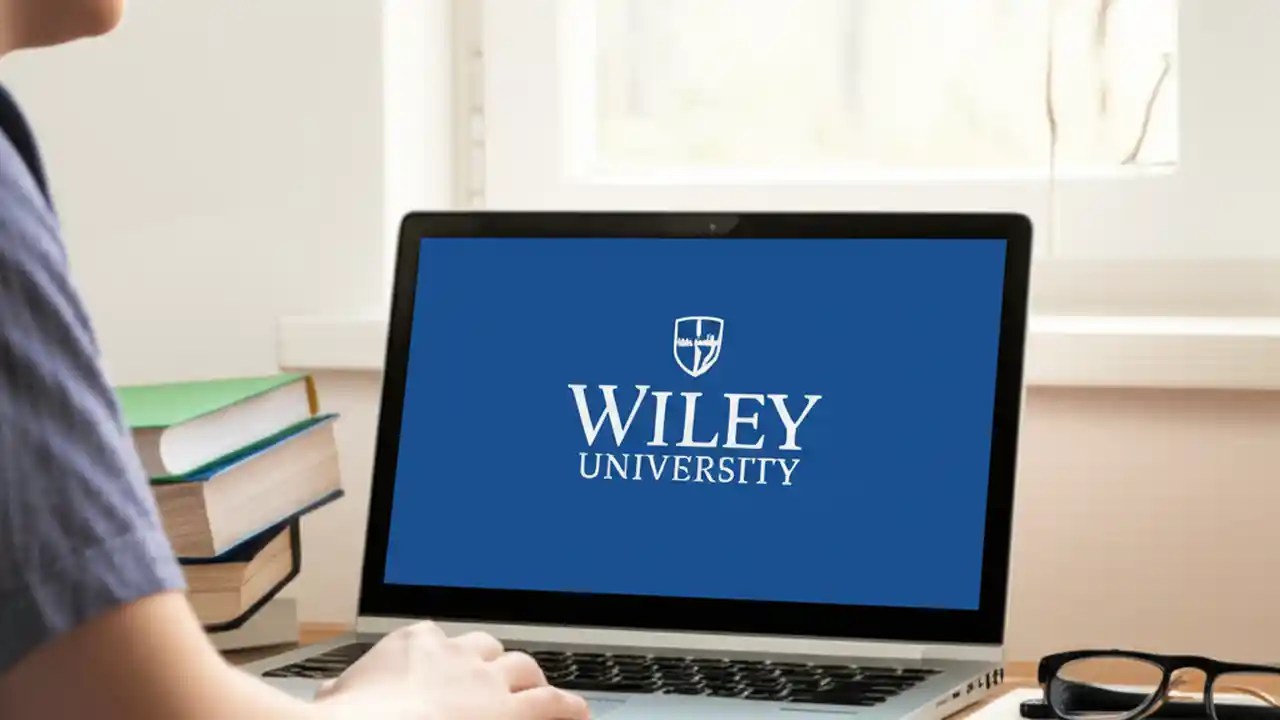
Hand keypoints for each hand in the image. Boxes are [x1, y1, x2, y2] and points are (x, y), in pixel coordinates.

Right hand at [316, 622, 589, 719]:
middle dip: (494, 667)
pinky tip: (577, 715)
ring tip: (538, 699)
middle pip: (487, 650)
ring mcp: (486, 681)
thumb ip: (341, 695)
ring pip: (521, 669)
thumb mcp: (332, 702)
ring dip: (530, 683)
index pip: (438, 644)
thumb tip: (328, 700)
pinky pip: (554, 704)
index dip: (447, 664)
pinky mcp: (511, 712)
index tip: (446, 679)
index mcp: (411, 645)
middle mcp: (454, 654)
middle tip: (498, 689)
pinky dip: (568, 709)